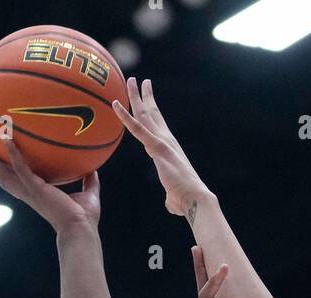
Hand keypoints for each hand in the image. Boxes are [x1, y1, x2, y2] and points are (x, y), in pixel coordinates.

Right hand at [0, 139, 99, 234]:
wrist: (81, 229)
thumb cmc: (85, 219)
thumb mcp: (88, 195)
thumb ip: (89, 182)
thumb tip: (94, 170)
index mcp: (38, 196)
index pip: (18, 182)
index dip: (8, 172)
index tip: (0, 162)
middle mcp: (30, 194)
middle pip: (4, 179)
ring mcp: (31, 191)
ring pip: (4, 174)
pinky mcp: (35, 188)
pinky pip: (20, 167)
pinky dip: (13, 153)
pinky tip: (8, 139)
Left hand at [113, 76, 209, 217]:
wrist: (194, 199)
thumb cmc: (185, 201)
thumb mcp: (173, 195)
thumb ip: (170, 196)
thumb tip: (171, 204)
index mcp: (169, 148)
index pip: (158, 125)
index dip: (151, 109)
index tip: (147, 96)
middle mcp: (166, 140)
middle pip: (152, 113)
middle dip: (144, 96)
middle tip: (136, 80)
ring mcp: (162, 142)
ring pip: (145, 114)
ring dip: (136, 97)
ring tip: (129, 80)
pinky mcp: (157, 147)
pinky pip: (138, 128)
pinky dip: (126, 116)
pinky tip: (116, 105)